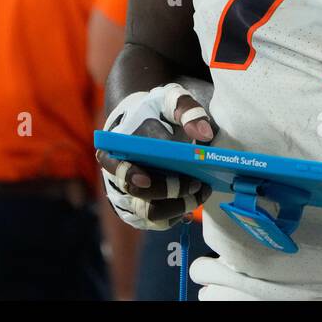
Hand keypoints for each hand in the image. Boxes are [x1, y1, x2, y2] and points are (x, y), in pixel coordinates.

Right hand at [96, 83, 215, 230]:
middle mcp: (115, 172)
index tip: (173, 177)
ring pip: (147, 212)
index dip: (143, 174)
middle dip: (170, 190)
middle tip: (198, 183)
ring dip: (177, 206)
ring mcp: (123, 192)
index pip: (126, 165)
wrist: (138, 123)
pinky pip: (153, 221)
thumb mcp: (171, 100)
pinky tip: (191, 202)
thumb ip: (188, 111)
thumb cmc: (156, 112)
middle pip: (138, 192)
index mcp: (119, 145)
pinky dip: (174, 215)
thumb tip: (205, 136)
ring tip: (200, 195)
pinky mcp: (133, 208)